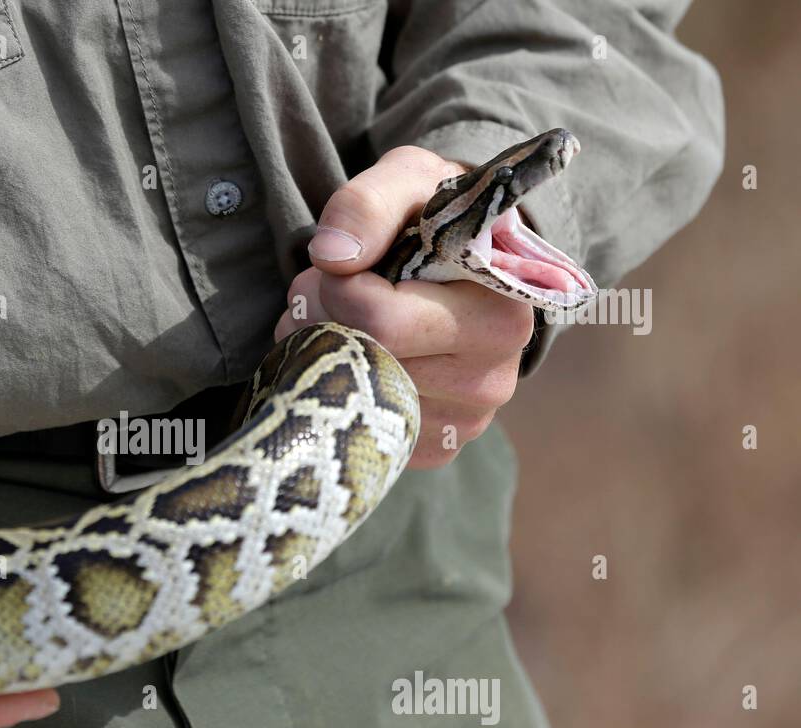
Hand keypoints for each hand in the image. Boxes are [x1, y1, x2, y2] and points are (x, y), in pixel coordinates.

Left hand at [275, 146, 533, 468]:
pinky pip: (363, 427)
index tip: (340, 264)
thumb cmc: (434, 219)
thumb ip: (368, 205)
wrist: (465, 261)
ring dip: (323, 352)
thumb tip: (331, 257)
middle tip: (322, 292)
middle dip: (322, 319)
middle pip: (363, 361)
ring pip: (356, 396)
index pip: (380, 319)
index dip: (335, 287)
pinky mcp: (436, 446)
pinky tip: (353, 359)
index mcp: (501, 308)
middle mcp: (495, 375)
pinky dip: (341, 390)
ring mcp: (467, 419)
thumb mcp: (408, 184)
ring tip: (337, 320)